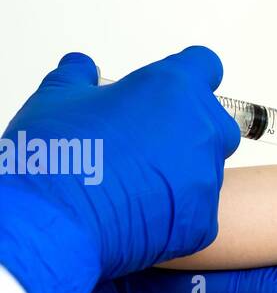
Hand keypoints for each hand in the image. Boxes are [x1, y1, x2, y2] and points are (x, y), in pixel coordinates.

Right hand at [0, 48, 239, 292]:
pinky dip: (176, 215)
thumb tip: (81, 67)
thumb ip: (78, 77)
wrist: (47, 226)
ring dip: (181, 174)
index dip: (186, 77)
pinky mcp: (202, 220)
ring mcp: (206, 175)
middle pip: (213, 121)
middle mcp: (201, 127)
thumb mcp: (56, 99)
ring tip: (132, 185)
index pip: (204, 66)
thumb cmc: (53, 160)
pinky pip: (199, 213)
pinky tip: (139, 215)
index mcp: (174, 87)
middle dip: (187, 130)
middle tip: (143, 146)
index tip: (169, 92)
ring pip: (206, 169)